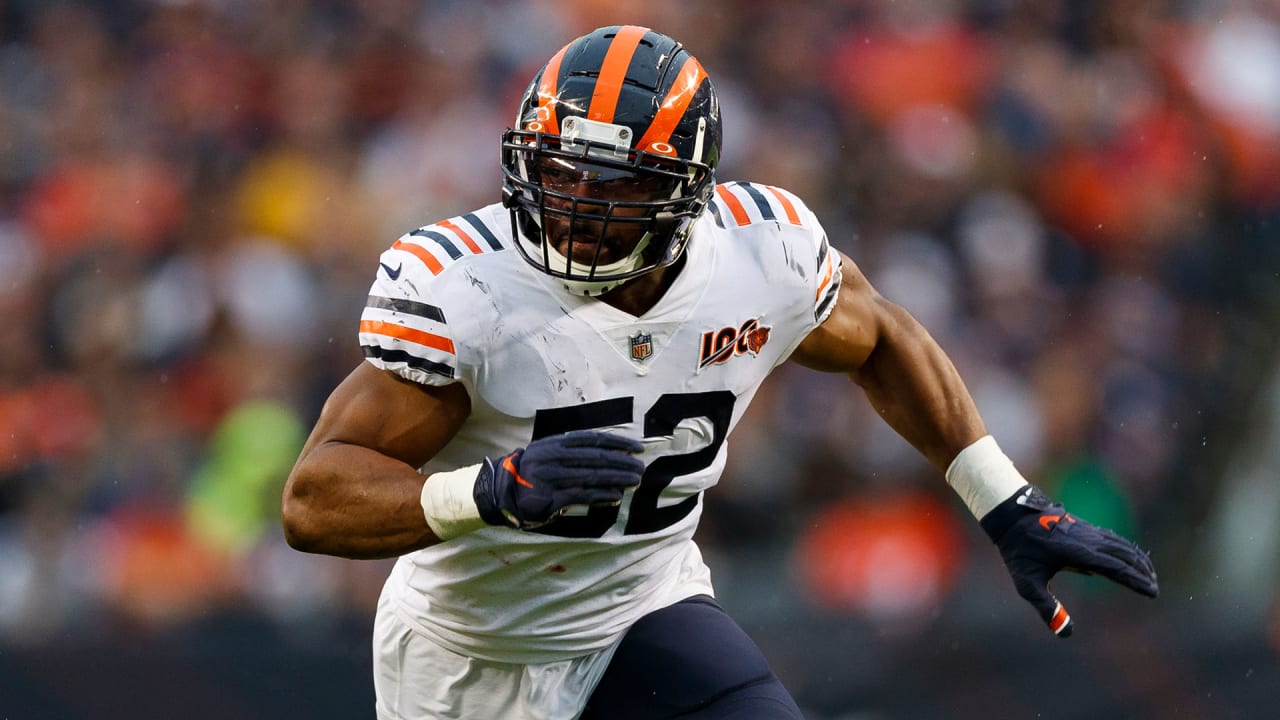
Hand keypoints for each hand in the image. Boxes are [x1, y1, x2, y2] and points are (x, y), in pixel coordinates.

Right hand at [473, 430, 644, 528]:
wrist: (501, 489)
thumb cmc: (533, 470)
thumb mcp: (549, 452)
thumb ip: (574, 451)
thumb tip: (610, 454)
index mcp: (556, 443)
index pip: (593, 440)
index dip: (618, 443)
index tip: (637, 448)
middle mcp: (554, 457)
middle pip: (596, 458)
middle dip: (622, 462)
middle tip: (641, 468)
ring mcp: (551, 477)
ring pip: (591, 476)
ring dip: (616, 478)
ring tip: (635, 481)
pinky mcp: (549, 497)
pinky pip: (580, 495)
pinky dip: (600, 495)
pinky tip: (615, 496)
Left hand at [980, 485, 1157, 636]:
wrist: (1012, 515)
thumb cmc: (1018, 550)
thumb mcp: (1027, 583)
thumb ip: (1046, 608)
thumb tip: (1066, 633)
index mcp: (1079, 553)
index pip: (1116, 568)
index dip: (1136, 581)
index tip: (1153, 592)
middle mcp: (1088, 540)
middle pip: (1125, 556)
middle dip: (1143, 572)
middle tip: (1155, 589)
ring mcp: (1087, 531)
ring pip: (1121, 545)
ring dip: (1138, 559)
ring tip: (1150, 574)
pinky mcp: (1084, 527)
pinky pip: (1112, 538)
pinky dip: (1127, 548)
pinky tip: (1130, 556)